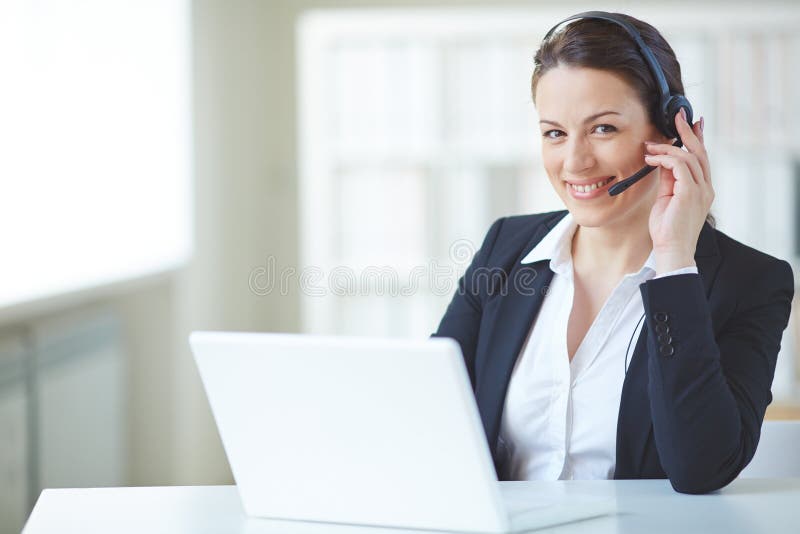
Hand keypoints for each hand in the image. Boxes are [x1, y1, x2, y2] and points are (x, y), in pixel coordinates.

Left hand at [644, 109, 713, 273]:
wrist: (672, 250)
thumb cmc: (667, 229)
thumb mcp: (666, 199)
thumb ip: (668, 180)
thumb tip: (662, 163)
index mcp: (702, 188)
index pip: (702, 158)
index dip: (697, 138)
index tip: (692, 123)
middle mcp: (705, 187)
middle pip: (699, 152)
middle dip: (688, 131)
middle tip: (678, 116)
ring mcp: (700, 190)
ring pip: (688, 156)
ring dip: (667, 148)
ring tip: (649, 147)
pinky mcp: (690, 193)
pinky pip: (680, 166)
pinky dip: (665, 159)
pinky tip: (651, 159)